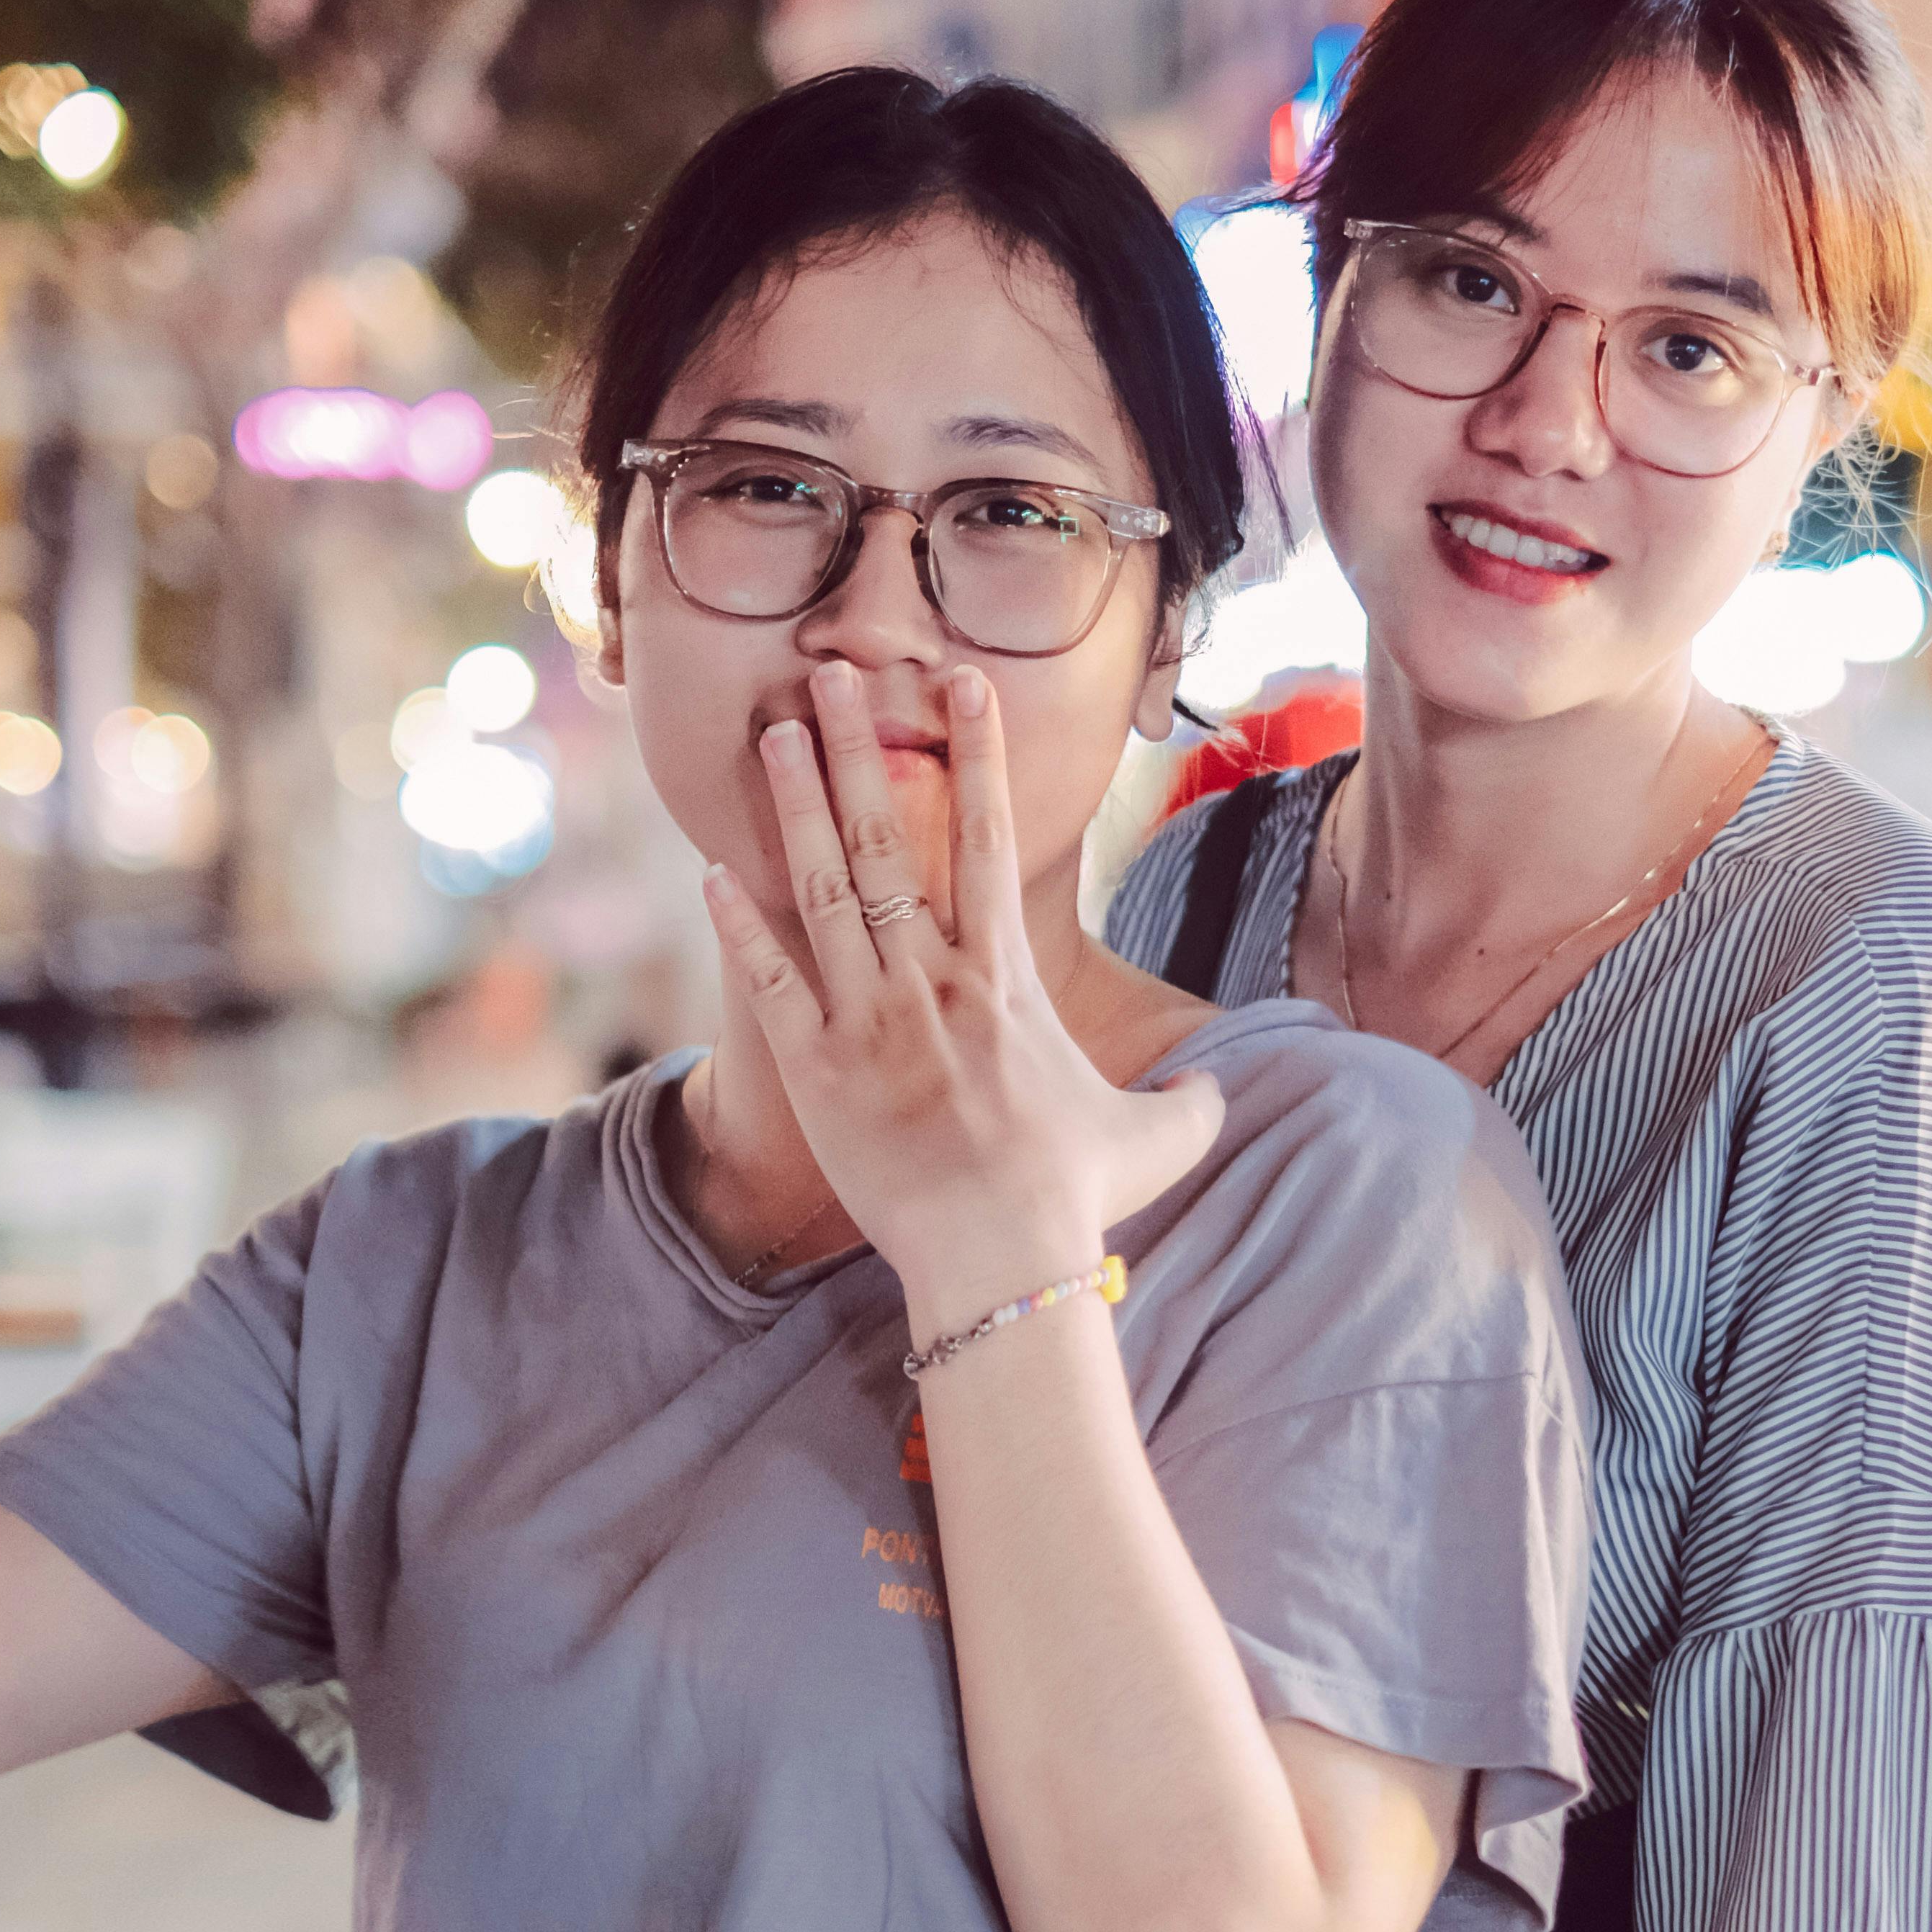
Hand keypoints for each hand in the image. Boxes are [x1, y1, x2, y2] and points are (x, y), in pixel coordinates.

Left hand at [706, 661, 1223, 1318]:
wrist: (1001, 1258)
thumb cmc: (1076, 1196)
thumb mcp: (1158, 1139)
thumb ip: (1191, 1099)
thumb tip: (1219, 1086)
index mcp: (1005, 979)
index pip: (991, 840)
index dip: (978, 756)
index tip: (961, 684)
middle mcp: (933, 979)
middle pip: (889, 838)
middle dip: (857, 748)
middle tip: (829, 673)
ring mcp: (869, 1018)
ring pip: (824, 888)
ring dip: (795, 806)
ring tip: (771, 732)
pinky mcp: (816, 1069)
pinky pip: (770, 982)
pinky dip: (740, 927)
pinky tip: (712, 873)